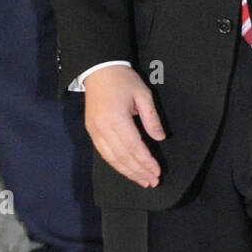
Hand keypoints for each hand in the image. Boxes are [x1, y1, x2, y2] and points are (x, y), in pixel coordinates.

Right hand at [82, 64, 165, 187]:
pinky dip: (116, 164)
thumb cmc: (123, 80)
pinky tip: (126, 170)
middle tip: (152, 181)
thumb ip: (151, 117)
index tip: (157, 172)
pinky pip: (103, 153)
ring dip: (127, 172)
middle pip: (122, 156)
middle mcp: (103, 128)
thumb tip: (160, 138)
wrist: (98, 70)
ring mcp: (94, 131)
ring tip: (142, 181)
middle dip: (138, 171)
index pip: (134, 146)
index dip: (146, 161)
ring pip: (111, 158)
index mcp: (116, 118)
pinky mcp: (91, 131)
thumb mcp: (143, 94)